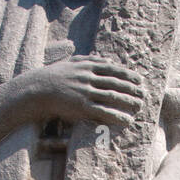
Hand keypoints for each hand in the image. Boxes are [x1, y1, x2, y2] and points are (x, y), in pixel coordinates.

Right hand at [29, 56, 143, 126]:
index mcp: (86, 66)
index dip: (128, 74)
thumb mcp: (70, 63)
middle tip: (143, 93)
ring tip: (139, 105)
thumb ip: (88, 59)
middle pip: (116, 82)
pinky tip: (126, 121)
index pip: (113, 69)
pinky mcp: (81, 107)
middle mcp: (88, 77)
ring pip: (112, 96)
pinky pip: (103, 111)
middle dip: (132, 88)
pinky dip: (116, 116)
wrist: (36, 89)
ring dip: (128, 101)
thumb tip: (104, 58)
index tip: (139, 79)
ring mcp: (85, 92)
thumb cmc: (53, 77)